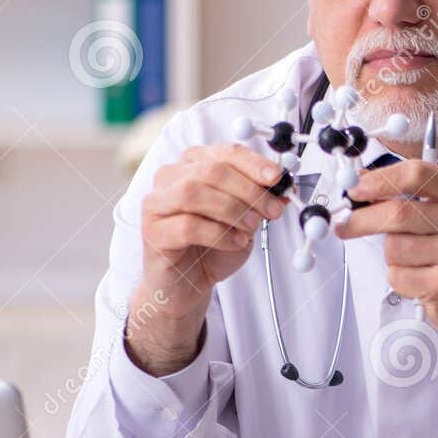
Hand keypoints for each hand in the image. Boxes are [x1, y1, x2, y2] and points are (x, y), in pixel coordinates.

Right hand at [130, 144, 289, 373]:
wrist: (188, 284)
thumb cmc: (213, 247)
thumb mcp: (246, 220)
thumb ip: (260, 201)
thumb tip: (284, 187)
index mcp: (194, 164)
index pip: (225, 153)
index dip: (253, 163)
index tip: (277, 178)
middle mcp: (170, 177)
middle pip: (210, 170)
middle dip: (248, 190)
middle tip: (272, 210)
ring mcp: (156, 203)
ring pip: (193, 193)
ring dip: (232, 209)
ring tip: (253, 227)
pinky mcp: (152, 231)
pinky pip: (187, 226)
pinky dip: (219, 234)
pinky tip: (236, 242)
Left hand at [337, 160, 437, 388]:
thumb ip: (411, 197)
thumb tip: (361, 188)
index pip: (416, 174)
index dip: (378, 180)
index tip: (354, 189)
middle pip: (398, 213)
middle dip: (361, 220)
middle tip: (344, 225)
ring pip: (393, 248)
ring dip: (392, 257)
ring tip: (416, 263)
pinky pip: (398, 276)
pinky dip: (400, 280)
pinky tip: (422, 281)